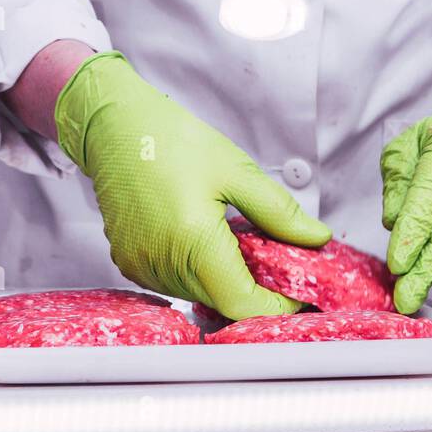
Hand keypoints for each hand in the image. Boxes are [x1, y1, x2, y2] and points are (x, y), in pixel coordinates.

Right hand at [54, 51, 330, 318]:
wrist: (115, 127)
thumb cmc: (171, 141)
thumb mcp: (237, 171)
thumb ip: (279, 212)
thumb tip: (315, 238)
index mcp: (193, 241)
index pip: (242, 304)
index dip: (277, 304)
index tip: (298, 289)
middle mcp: (162, 264)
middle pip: (223, 302)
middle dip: (257, 287)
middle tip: (277, 255)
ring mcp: (142, 267)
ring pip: (201, 294)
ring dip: (228, 277)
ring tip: (238, 236)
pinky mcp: (130, 263)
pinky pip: (177, 282)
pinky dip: (201, 269)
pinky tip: (208, 236)